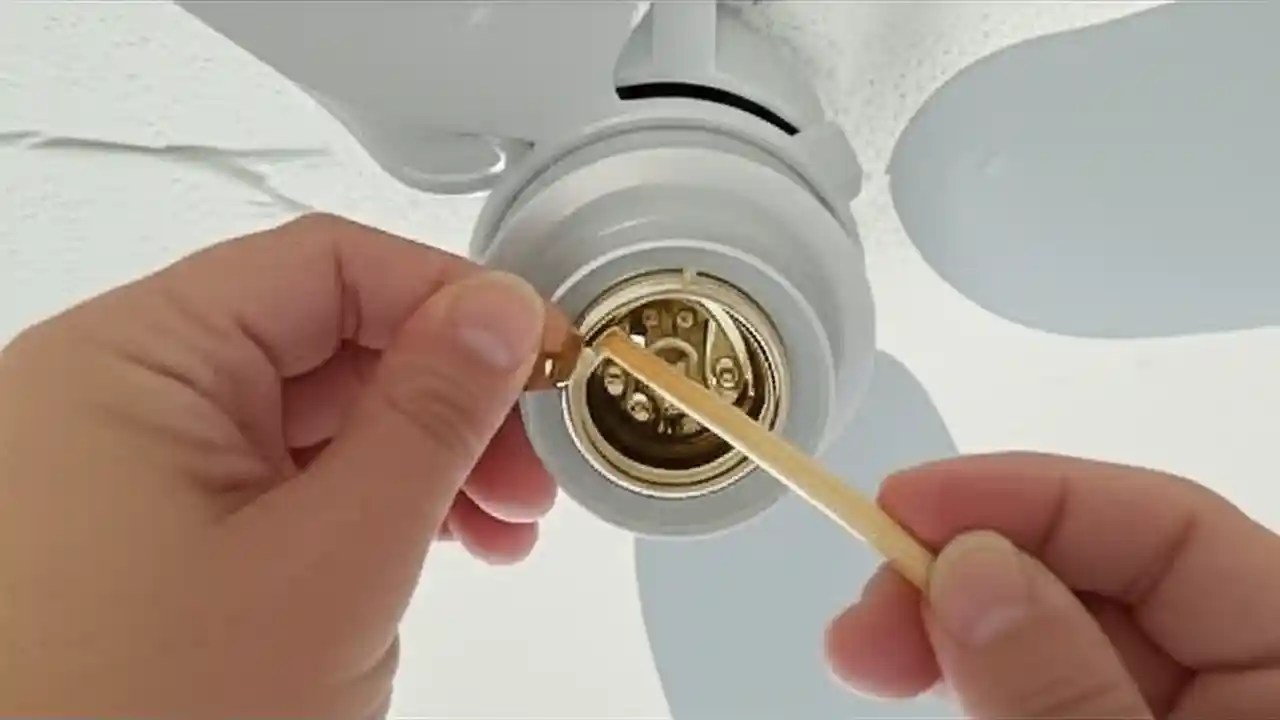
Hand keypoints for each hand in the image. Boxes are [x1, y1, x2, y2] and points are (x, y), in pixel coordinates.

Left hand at [0, 214, 569, 716]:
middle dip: (451, 402)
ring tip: (498, 526)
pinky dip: (367, 507)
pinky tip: (431, 544)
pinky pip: (283, 481)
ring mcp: (131, 471)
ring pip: (315, 417)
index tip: (543, 353)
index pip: (327, 266)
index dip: (454, 302)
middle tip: (529, 470)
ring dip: (422, 462)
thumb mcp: (336, 557)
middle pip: (327, 342)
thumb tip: (500, 314)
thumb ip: (432, 416)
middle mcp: (116, 399)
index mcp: (131, 363)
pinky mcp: (156, 534)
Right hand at [825, 453, 1279, 718]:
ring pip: (1061, 637)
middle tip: (865, 612)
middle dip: (969, 570)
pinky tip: (921, 669)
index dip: (1029, 495)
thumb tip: (971, 567)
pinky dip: (978, 677)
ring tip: (864, 648)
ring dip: (953, 625)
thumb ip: (1058, 691)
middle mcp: (1252, 688)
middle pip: (1102, 578)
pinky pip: (1050, 693)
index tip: (903, 504)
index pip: (1172, 529)